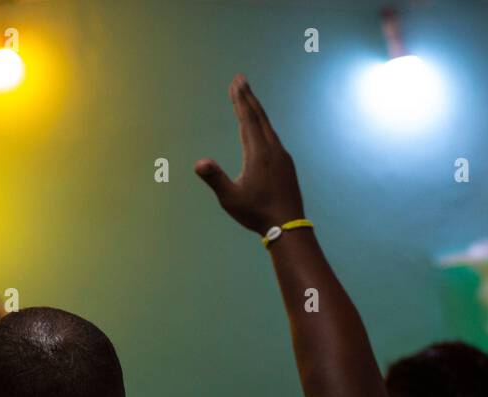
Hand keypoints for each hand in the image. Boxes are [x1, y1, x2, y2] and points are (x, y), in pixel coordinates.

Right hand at [195, 74, 304, 234]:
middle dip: (248, 97)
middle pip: (259, 117)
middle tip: (241, 79)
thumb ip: (215, 179)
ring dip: (257, 111)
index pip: (247, 119)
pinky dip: (263, 126)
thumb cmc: (257, 213)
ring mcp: (282, 156)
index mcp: (258, 153)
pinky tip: (261, 131)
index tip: (236, 82)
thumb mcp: (231, 199)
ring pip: (268, 126)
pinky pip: (272, 137)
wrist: (289, 226)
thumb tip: (199, 163)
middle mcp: (272, 149)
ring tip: (248, 100)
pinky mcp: (286, 164)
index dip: (240, 99)